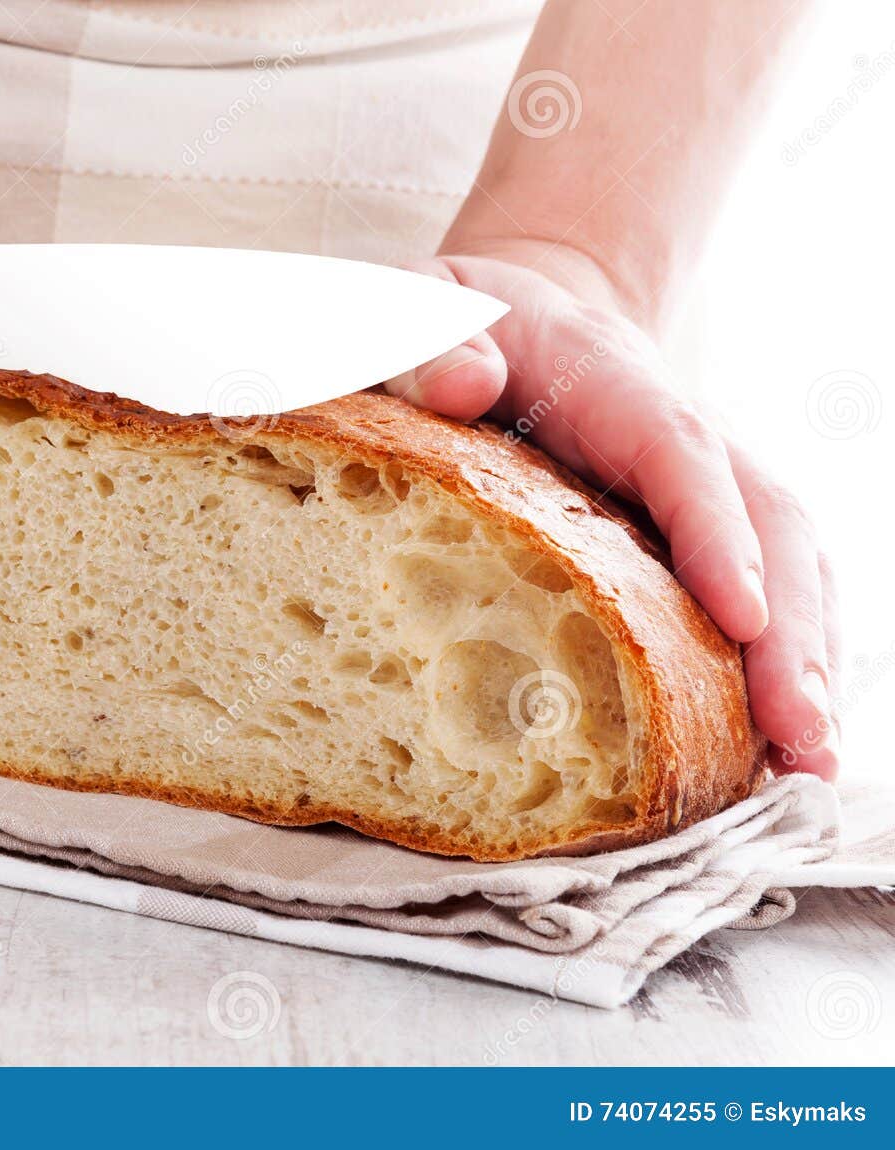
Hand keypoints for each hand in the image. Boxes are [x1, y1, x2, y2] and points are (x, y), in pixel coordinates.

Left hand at [388, 239, 838, 779]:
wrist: (513, 311)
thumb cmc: (452, 320)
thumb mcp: (414, 311)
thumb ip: (425, 344)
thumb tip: (465, 385)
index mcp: (608, 380)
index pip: (678, 454)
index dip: (718, 534)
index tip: (746, 618)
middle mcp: (675, 432)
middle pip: (765, 522)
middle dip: (793, 631)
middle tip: (799, 737)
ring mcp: (696, 482)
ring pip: (784, 562)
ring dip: (801, 661)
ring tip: (806, 767)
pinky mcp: (691, 525)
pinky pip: (761, 583)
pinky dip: (776, 658)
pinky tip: (773, 742)